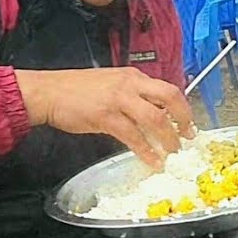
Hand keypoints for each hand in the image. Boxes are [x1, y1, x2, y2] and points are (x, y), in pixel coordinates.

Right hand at [15, 67, 195, 168]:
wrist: (48, 92)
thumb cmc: (76, 90)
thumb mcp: (111, 84)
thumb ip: (132, 95)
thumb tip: (153, 114)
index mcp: (133, 76)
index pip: (168, 88)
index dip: (183, 107)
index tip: (188, 122)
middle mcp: (130, 85)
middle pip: (169, 97)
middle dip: (184, 118)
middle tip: (188, 136)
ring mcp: (118, 100)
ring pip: (155, 119)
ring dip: (168, 138)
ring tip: (173, 153)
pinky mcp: (106, 116)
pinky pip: (133, 136)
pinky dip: (146, 151)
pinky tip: (152, 160)